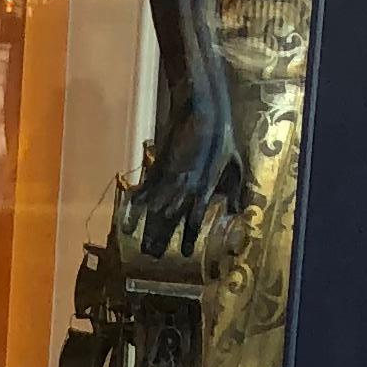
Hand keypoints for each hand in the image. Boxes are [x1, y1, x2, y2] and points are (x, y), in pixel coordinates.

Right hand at [129, 112, 243, 256]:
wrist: (202, 111)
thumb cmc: (221, 135)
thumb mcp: (234, 163)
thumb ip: (235, 188)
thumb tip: (238, 209)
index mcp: (205, 189)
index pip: (195, 220)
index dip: (189, 238)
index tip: (185, 253)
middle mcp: (186, 189)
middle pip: (171, 221)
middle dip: (163, 240)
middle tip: (154, 256)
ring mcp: (170, 179)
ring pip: (157, 211)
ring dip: (149, 230)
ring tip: (142, 247)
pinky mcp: (158, 167)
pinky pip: (144, 192)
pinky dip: (135, 207)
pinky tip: (128, 222)